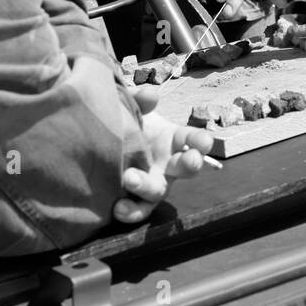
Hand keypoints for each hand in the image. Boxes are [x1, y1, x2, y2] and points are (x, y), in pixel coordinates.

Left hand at [115, 86, 216, 223]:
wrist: (101, 142)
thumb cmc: (126, 123)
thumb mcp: (132, 107)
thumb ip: (139, 99)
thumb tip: (150, 95)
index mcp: (174, 139)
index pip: (194, 138)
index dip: (201, 140)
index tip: (204, 142)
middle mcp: (169, 164)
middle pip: (187, 167)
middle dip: (192, 164)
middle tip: (191, 161)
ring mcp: (154, 183)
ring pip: (159, 191)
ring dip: (147, 185)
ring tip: (129, 178)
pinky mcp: (136, 200)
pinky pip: (138, 209)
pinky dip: (131, 211)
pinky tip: (117, 207)